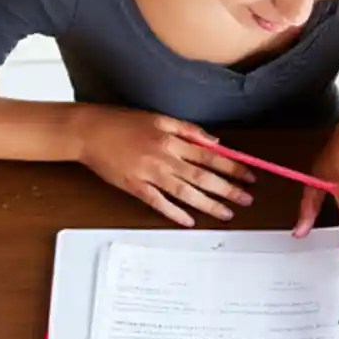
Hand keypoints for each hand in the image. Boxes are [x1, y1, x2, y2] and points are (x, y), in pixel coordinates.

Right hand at [76, 107, 255, 226]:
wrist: (88, 131)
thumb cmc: (122, 122)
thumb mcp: (159, 117)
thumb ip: (188, 130)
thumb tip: (214, 142)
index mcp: (172, 138)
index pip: (210, 155)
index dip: (233, 166)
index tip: (250, 176)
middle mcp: (164, 157)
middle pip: (202, 176)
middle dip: (228, 189)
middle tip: (246, 199)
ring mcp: (149, 173)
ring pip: (185, 192)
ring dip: (208, 204)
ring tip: (226, 214)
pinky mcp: (134, 186)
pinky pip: (158, 203)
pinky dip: (174, 213)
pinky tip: (189, 221)